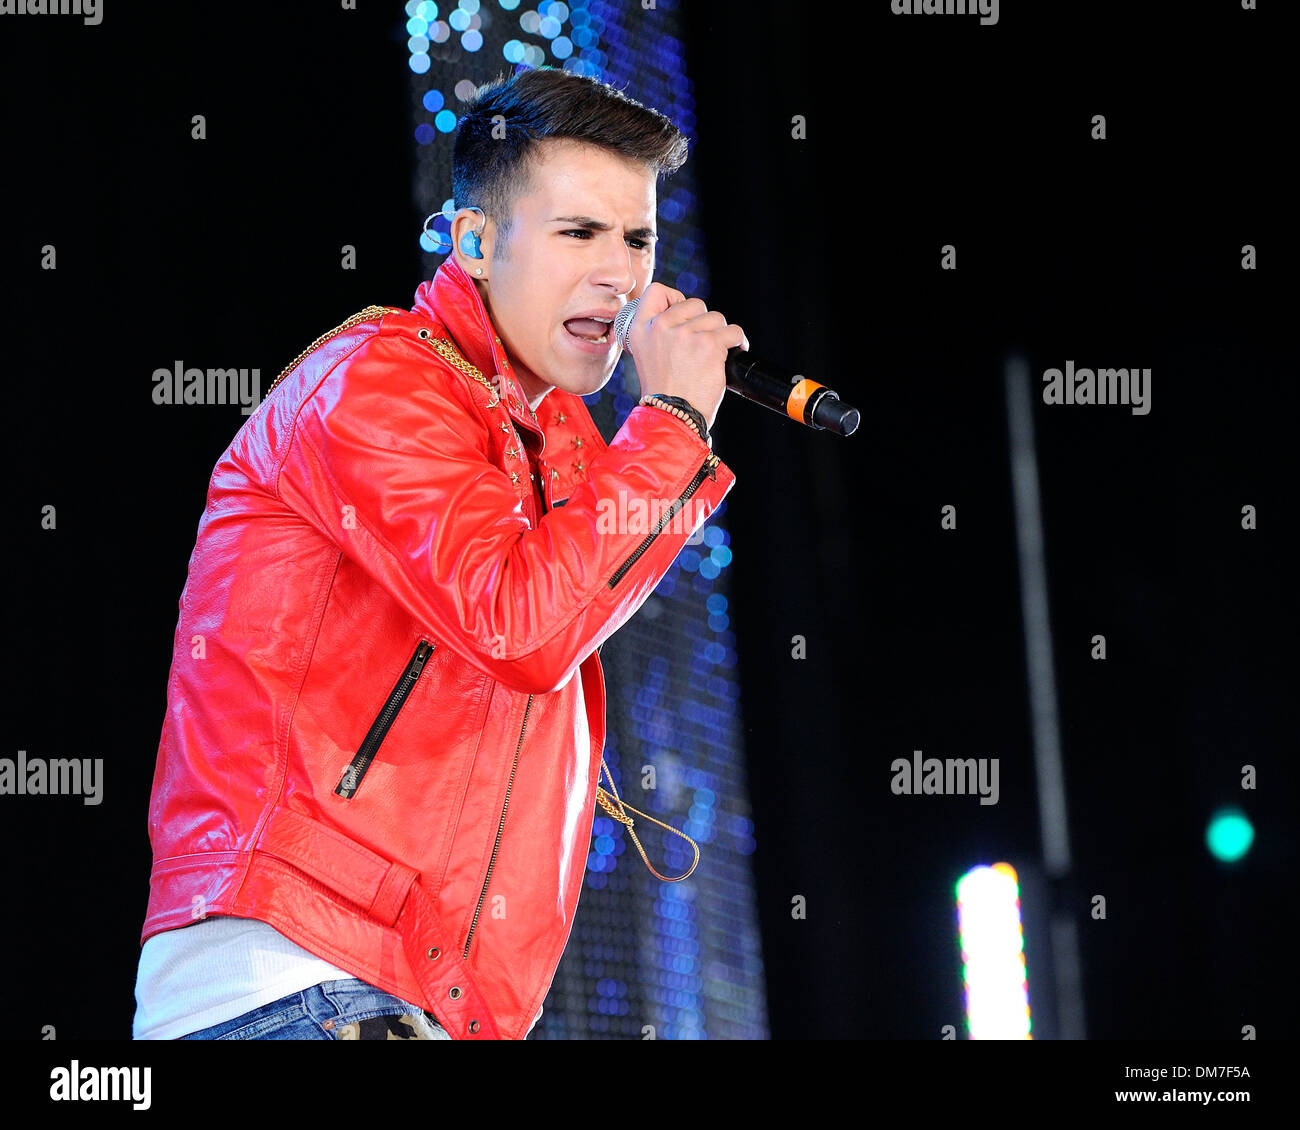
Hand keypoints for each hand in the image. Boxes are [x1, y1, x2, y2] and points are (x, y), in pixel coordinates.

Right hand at [625, 282, 748, 431]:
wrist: (673, 415)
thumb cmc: (664, 391)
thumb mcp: (647, 355)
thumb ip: (659, 332)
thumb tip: (686, 315)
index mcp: (641, 328)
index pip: (657, 290)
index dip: (675, 298)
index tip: (683, 315)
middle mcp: (660, 326)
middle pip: (695, 304)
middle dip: (703, 322)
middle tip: (701, 346)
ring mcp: (685, 333)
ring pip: (716, 318)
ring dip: (721, 335)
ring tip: (714, 355)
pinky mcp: (709, 344)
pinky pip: (733, 332)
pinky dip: (738, 343)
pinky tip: (733, 353)